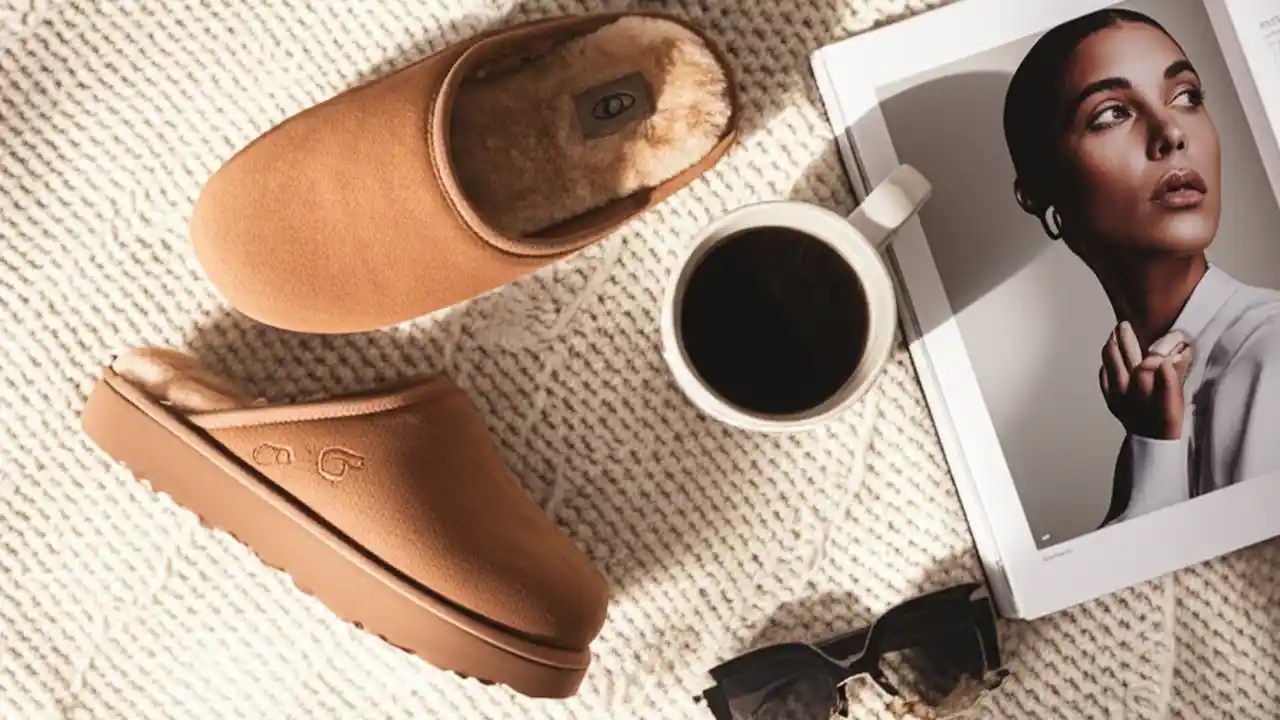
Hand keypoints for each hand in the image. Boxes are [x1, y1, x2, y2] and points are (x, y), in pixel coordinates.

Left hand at [1098, 321, 1187, 439]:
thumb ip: (1176, 374)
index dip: (1155, 352)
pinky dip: (1106, 364)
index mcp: (1156, 391)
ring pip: (1112, 364)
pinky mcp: (1110, 399)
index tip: (1153, 341)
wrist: (1151, 440)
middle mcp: (1135, 392)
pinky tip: (1109, 355)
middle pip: (1127, 358)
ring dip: (1112, 346)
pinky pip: (1104, 376)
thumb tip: (1178, 353)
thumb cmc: (1167, 416)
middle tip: (1124, 324)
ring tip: (1114, 334)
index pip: (1153, 363)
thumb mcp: (1178, 396)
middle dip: (1125, 338)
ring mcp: (1119, 395)